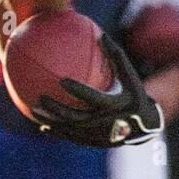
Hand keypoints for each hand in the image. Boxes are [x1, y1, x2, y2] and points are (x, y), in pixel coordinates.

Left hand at [33, 34, 164, 147]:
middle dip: (56, 109)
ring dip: (51, 122)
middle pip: (75, 117)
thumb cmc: (134, 94)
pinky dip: (58, 132)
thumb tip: (101, 35)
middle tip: (41, 98)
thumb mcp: (130, 76)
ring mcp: (99, 136)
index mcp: (115, 105)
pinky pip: (72, 138)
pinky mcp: (95, 143)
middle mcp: (105, 123)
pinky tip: (43, 126)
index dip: (78, 90)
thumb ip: (116, 56)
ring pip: (70, 130)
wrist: (144, 125)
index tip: (61, 81)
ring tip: (34, 112)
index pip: (93, 97)